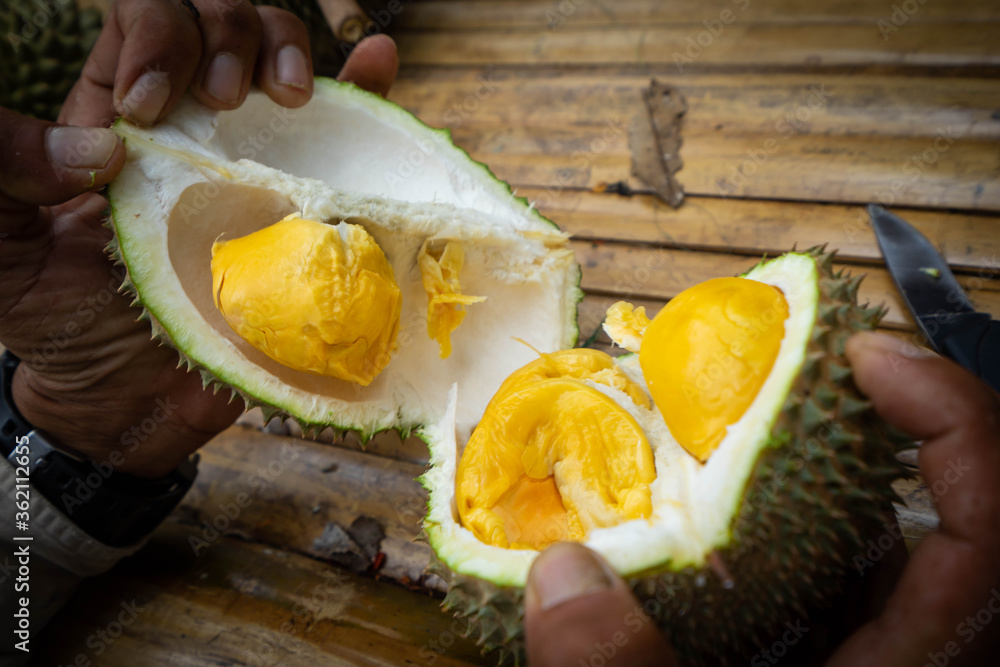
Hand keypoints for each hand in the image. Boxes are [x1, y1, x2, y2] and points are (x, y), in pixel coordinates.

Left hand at [0, 0, 398, 477]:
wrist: (132, 397)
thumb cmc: (61, 322)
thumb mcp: (3, 246)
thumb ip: (7, 171)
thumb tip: (105, 145)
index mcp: (116, 116)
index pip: (144, 20)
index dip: (158, 39)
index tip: (149, 110)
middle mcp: (188, 122)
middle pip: (218, 20)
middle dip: (227, 38)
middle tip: (224, 100)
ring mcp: (251, 157)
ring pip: (277, 51)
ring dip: (286, 50)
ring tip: (289, 96)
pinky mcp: (301, 200)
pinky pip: (343, 128)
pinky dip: (364, 82)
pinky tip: (377, 57)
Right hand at [524, 331, 999, 665]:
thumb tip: (561, 577)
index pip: (994, 526)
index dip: (953, 418)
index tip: (867, 357)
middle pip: (949, 525)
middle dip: (870, 437)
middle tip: (786, 386)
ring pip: (885, 568)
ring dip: (816, 500)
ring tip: (729, 459)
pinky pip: (841, 607)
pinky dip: (788, 563)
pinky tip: (715, 558)